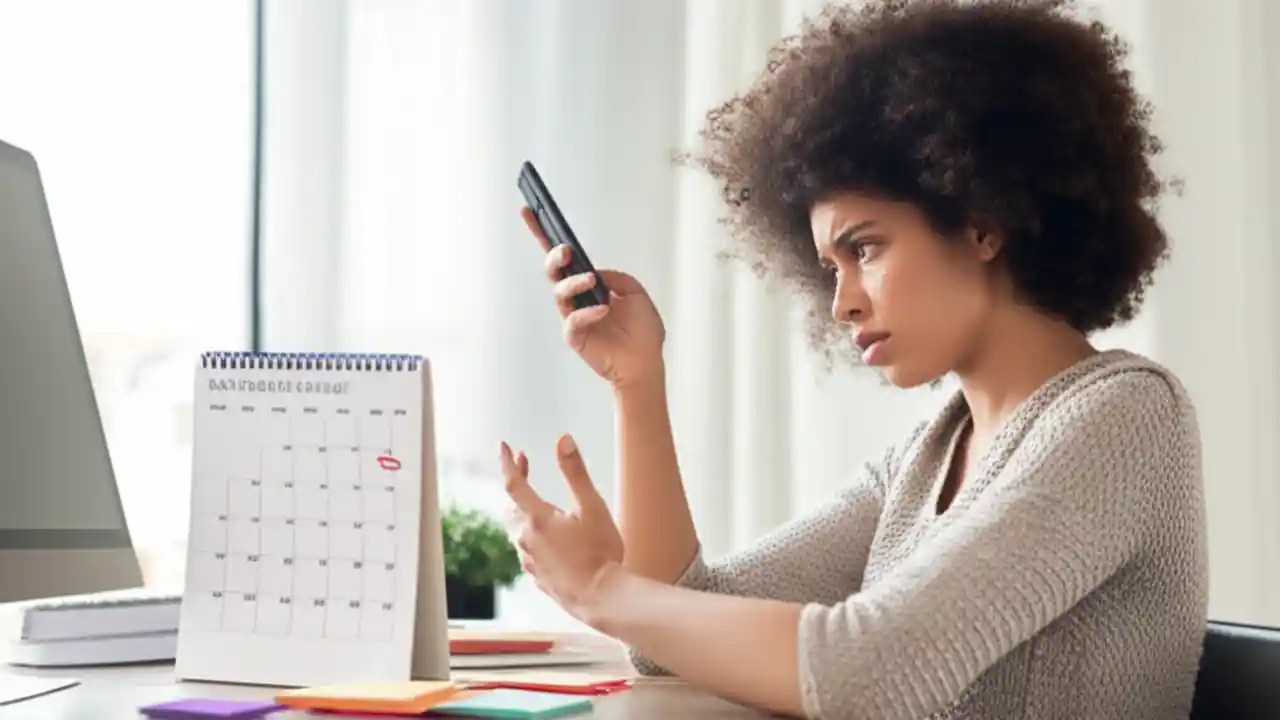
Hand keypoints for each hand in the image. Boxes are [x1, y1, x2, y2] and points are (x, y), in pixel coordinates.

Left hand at [501, 434, 624, 623]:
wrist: (601, 598)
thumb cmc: (599, 552)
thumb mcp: (592, 506)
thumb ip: (576, 472)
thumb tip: (563, 440)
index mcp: (538, 519)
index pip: (514, 483)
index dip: (507, 462)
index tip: (504, 446)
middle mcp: (527, 539)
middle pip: (511, 506)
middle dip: (517, 483)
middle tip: (525, 464)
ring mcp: (530, 561)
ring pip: (517, 530)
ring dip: (523, 511)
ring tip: (537, 501)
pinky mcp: (538, 577)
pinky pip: (528, 551)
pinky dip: (533, 536)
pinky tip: (549, 539)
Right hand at [520, 207, 665, 388]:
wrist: (646, 363)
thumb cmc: (643, 332)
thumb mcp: (637, 294)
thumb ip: (618, 278)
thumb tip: (597, 271)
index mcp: (589, 285)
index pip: (563, 258)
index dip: (543, 234)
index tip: (528, 210)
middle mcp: (578, 298)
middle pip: (553, 271)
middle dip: (554, 257)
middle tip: (565, 251)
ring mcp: (574, 316)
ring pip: (559, 292)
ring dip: (573, 283)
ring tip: (591, 281)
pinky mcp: (575, 337)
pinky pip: (572, 320)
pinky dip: (587, 312)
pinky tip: (603, 310)